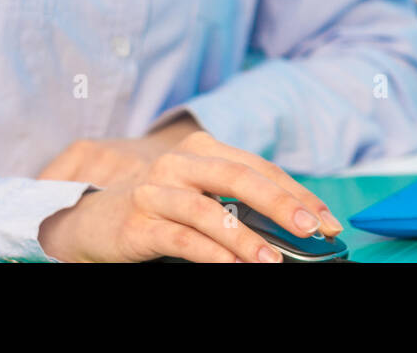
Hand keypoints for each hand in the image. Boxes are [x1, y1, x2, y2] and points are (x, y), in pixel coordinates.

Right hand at [37, 129, 343, 262]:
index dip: (296, 193)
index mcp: (202, 149)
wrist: (90, 220)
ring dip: (246, 238)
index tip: (327, 220)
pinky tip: (234, 268)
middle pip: (238, 177)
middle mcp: (179, 163)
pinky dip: (212, 254)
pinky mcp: (138, 223)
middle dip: (280, 204)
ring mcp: (155, 191)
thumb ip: (238, 201)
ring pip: (210, 211)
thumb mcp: (200, 194)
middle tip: (311, 230)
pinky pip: (182, 239)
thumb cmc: (159, 207)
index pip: (259, 167)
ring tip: (274, 260)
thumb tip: (295, 224)